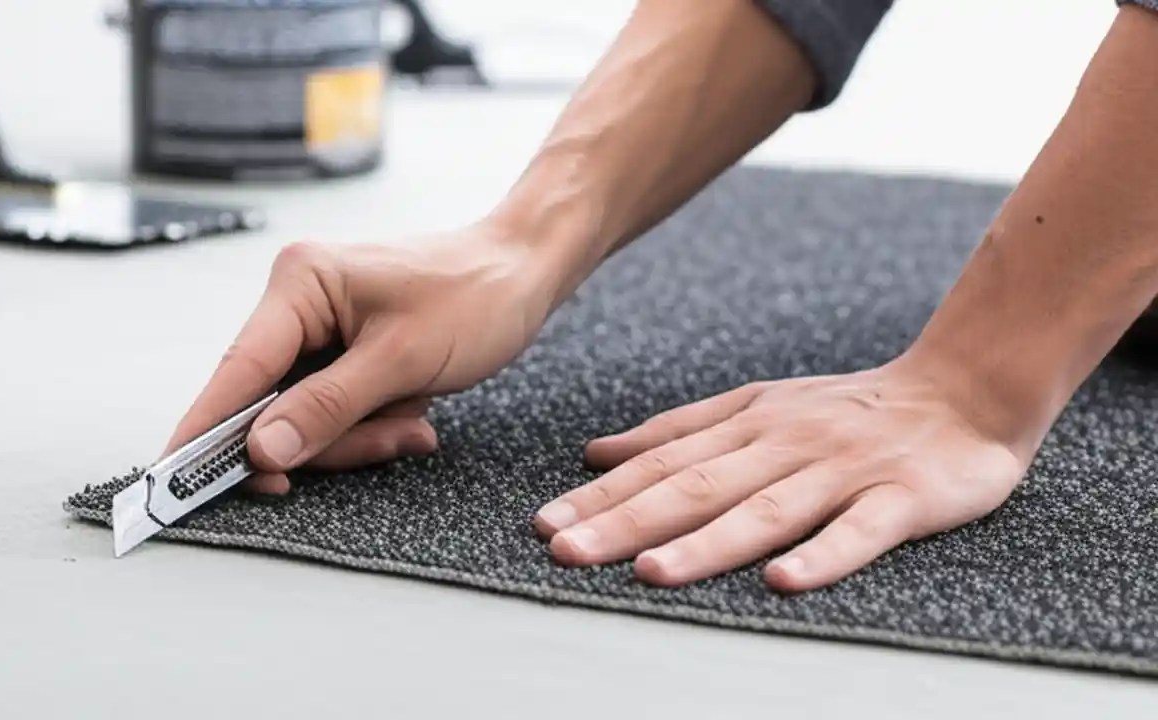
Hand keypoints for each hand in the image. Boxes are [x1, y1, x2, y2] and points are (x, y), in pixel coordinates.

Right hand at [166, 225, 554, 493]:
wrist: (525, 272)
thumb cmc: (475, 297)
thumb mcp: (402, 360)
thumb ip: (327, 407)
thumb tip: (260, 449)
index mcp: (300, 284)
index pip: (237, 369)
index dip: (205, 429)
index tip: (171, 479)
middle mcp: (299, 303)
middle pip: (272, 404)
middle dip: (329, 438)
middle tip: (390, 440)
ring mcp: (321, 329)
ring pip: (307, 417)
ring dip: (360, 436)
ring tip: (414, 422)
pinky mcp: (345, 352)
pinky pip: (337, 412)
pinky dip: (372, 427)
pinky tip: (413, 416)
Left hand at [534, 358, 1028, 591]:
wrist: (966, 388)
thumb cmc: (850, 407)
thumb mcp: (757, 405)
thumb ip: (679, 430)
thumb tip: (596, 454)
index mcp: (748, 423)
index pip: (663, 463)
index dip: (602, 495)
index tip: (546, 524)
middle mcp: (786, 444)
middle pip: (697, 487)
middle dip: (625, 521)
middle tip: (565, 551)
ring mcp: (843, 470)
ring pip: (766, 510)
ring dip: (705, 543)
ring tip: (651, 571)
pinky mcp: (902, 497)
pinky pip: (860, 532)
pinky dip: (823, 556)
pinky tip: (783, 582)